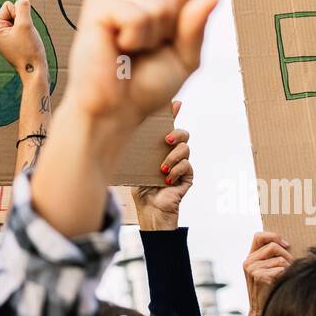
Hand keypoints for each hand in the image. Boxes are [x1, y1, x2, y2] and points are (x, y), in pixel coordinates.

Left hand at [0, 0, 48, 73]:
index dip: (19, 14)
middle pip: (13, 12)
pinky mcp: (13, 43)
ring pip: (19, 20)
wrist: (35, 72)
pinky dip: (28, 33)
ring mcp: (5, 39)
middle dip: (23, 21)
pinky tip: (28, 44)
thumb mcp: (25, 24)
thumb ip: (22, 7)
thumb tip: (22, 1)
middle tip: (25, 37)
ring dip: (26, 27)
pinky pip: (22, 29)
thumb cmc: (29, 50)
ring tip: (27, 41)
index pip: (8, 6)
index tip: (22, 30)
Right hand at [66, 0, 218, 131]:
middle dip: (168, 33)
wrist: (113, 112)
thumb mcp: (185, 57)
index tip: (163, 48)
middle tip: (142, 52)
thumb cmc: (144, 86)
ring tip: (128, 51)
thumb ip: (197, 25)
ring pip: (160, 7)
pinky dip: (133, 40)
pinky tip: (116, 47)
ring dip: (149, 39)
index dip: (187, 29)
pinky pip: (137, 17)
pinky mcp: (98, 5)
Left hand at [133, 100, 191, 229]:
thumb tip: (127, 129)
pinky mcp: (187, 178)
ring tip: (161, 167)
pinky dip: (175, 171)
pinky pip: (187, 166)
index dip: (173, 112)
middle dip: (176, 133)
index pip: (168, 126)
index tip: (175, 103)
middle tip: (165, 140)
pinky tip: (165, 179)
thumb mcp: (136, 164)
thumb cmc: (140, 187)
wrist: (149, 211)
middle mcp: (172, 153)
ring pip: (186, 149)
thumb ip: (138, 149)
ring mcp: (181, 165)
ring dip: (173, 156)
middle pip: (182, 133)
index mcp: (159, 147)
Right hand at [243, 231, 292, 315]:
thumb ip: (271, 258)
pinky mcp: (258, 276)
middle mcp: (248, 261)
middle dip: (287, 255)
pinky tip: (282, 283)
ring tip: (288, 277)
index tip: (286, 245)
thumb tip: (288, 246)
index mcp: (250, 258)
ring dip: (288, 268)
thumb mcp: (266, 272)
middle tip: (292, 265)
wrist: (261, 312)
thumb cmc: (269, 291)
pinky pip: (280, 269)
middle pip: (273, 246)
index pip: (259, 236)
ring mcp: (252, 269)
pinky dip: (285, 275)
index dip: (273, 236)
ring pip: (279, 259)